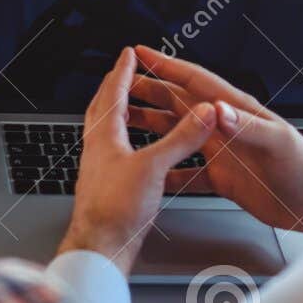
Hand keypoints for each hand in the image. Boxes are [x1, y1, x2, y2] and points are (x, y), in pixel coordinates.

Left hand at [57, 47, 215, 275]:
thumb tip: (204, 113)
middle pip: (102, 109)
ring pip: (106, 132)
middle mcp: (98, 149)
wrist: (100, 249)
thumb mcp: (154, 168)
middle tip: (123, 73)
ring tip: (128, 106)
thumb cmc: (116, 210)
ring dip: (118, 114)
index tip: (129, 54)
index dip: (123, 71)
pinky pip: (114, 154)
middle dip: (114, 87)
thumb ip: (181, 139)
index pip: (113, 93)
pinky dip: (125, 143)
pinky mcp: (108, 187)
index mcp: (105, 137)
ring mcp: (100, 169)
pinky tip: (134, 152)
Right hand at [131, 46, 302, 235]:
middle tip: (120, 86)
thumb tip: (218, 109)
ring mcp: (225, 153)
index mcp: (238, 111)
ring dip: (153, 127)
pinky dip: (169, 171)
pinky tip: (152, 174)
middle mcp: (227, 128)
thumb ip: (248, 126)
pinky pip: (189, 173)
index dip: (167, 66)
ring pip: (180, 135)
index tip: (141, 54)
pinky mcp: (226, 179)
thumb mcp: (278, 143)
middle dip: (150, 92)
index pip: (196, 82)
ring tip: (126, 123)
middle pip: (180, 105)